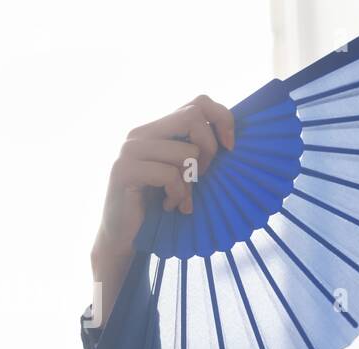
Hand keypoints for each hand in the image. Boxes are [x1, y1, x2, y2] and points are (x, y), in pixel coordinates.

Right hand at [89, 93, 235, 320]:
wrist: (125, 236)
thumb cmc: (160, 206)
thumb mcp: (185, 175)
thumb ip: (197, 153)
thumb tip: (233, 140)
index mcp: (158, 129)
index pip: (199, 102)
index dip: (222, 119)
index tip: (231, 148)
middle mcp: (141, 133)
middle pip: (193, 117)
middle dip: (208, 149)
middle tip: (202, 177)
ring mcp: (130, 150)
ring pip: (184, 152)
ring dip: (191, 183)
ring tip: (181, 199)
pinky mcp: (124, 171)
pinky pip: (169, 174)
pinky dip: (178, 194)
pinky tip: (170, 206)